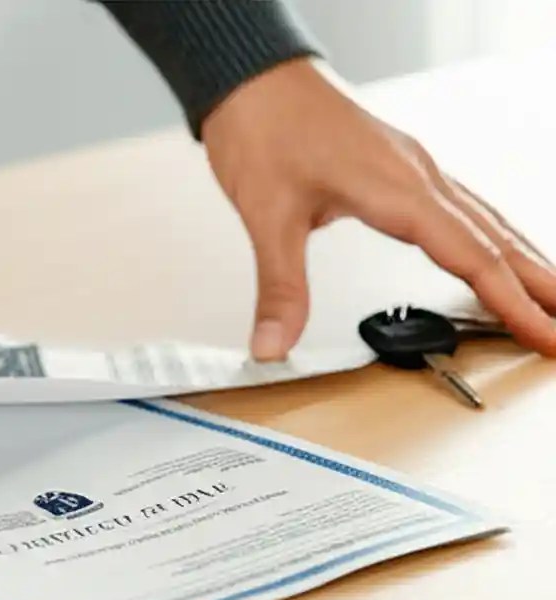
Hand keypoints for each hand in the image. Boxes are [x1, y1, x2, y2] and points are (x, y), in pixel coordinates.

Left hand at [201, 57, 555, 360]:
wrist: (252, 78)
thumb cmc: (264, 128)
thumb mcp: (266, 216)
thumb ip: (279, 287)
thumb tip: (273, 343)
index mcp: (398, 189)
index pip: (471, 256)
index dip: (510, 301)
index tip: (543, 334)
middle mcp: (417, 176)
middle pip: (495, 239)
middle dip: (537, 286)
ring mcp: (413, 168)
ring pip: (486, 220)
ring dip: (523, 260)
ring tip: (553, 296)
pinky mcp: (400, 165)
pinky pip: (464, 205)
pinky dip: (491, 235)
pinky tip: (495, 248)